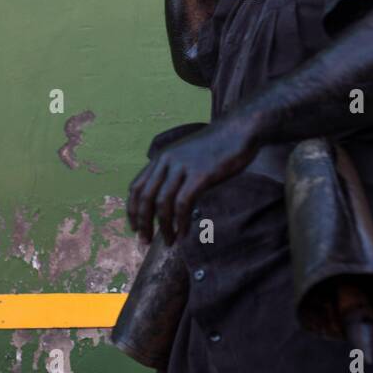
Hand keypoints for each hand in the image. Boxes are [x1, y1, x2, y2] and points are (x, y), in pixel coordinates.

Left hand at [127, 118, 258, 244]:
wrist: (239, 130)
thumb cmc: (217, 147)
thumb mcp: (187, 157)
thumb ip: (175, 174)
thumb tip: (169, 202)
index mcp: (161, 157)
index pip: (136, 187)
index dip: (132, 210)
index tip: (135, 227)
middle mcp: (167, 161)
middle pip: (145, 197)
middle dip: (143, 223)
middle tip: (146, 241)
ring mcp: (183, 167)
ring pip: (163, 203)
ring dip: (163, 227)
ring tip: (169, 241)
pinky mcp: (200, 174)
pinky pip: (184, 203)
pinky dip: (181, 222)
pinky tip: (184, 234)